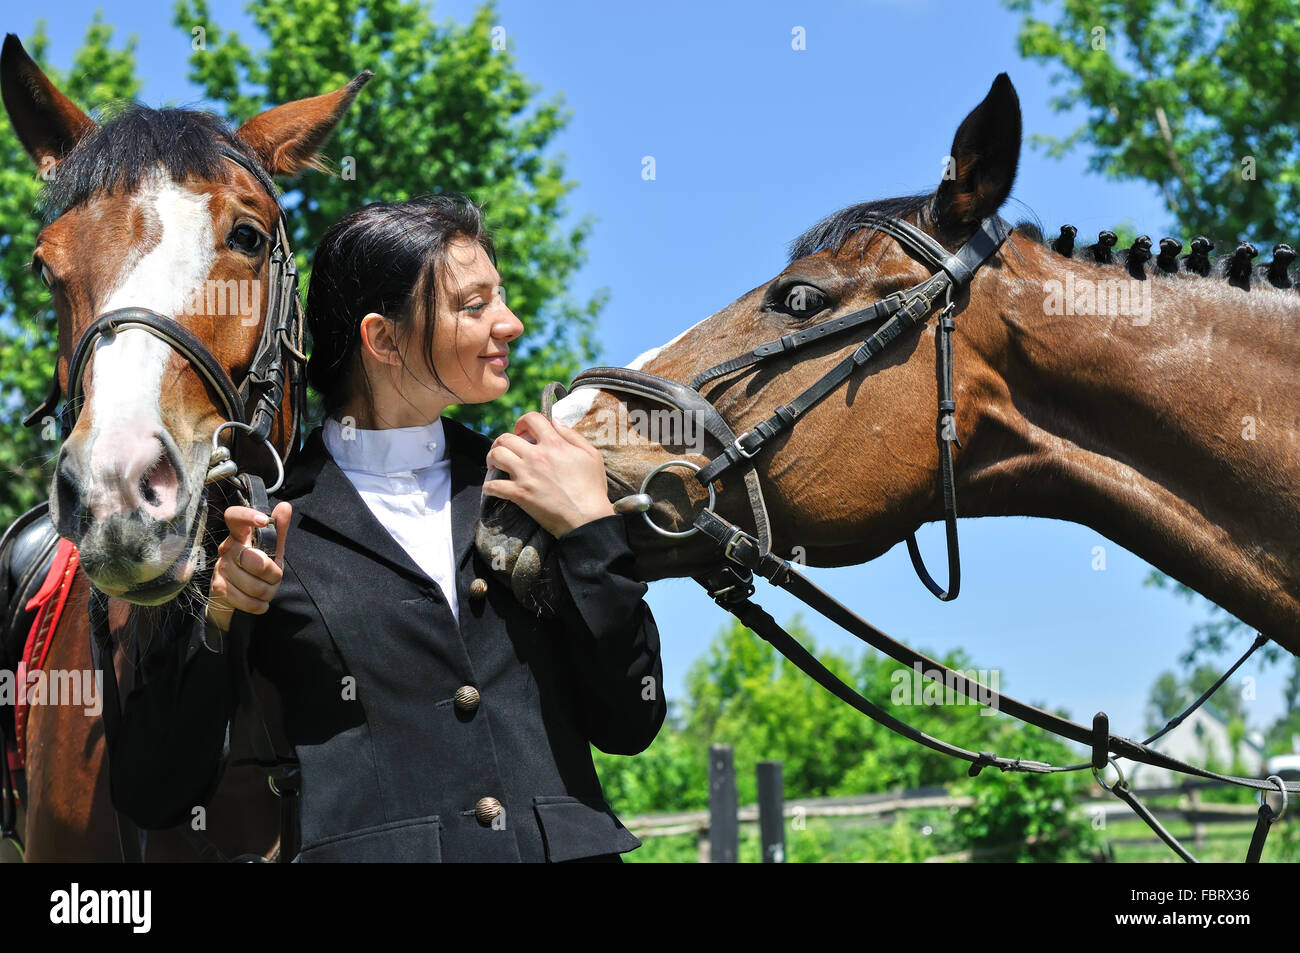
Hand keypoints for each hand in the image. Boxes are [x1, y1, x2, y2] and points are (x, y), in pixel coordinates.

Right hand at [206, 501, 291, 631]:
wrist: (234, 600)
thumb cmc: (256, 570)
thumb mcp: (271, 551)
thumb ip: (279, 530)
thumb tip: (285, 506)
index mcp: (240, 535)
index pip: (235, 517)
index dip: (248, 516)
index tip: (264, 521)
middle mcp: (227, 549)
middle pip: (256, 560)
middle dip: (273, 574)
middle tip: (273, 577)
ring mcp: (221, 568)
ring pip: (255, 585)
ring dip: (268, 592)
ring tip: (265, 590)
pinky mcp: (218, 588)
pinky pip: (248, 601)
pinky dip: (260, 605)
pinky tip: (258, 602)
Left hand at [482, 412, 615, 536]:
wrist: (587, 518)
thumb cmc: (592, 488)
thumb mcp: (591, 455)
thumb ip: (572, 435)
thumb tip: (555, 421)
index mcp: (554, 444)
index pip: (531, 419)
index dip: (523, 421)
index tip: (522, 430)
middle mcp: (536, 456)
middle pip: (506, 437)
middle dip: (502, 440)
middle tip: (505, 448)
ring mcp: (526, 475)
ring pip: (496, 456)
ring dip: (492, 458)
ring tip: (495, 464)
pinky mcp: (519, 494)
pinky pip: (493, 486)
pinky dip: (489, 486)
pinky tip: (491, 488)